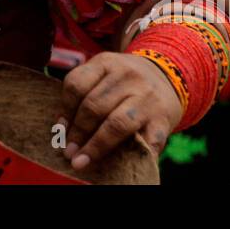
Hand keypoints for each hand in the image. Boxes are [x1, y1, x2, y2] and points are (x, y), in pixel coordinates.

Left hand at [58, 52, 180, 169]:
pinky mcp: (163, 119)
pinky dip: (131, 155)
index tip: (60, 131)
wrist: (169, 76)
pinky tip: (118, 166)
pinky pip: (145, 140)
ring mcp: (147, 98)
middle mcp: (128, 76)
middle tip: (68, 152)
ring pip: (116, 123)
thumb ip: (84, 92)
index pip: (77, 84)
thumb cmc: (125, 81)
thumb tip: (63, 128)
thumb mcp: (104, 73)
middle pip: (94, 106)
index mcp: (107, 63)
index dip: (65, 110)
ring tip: (82, 160)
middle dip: (78, 132)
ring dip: (95, 146)